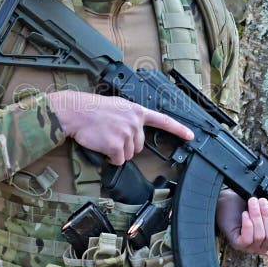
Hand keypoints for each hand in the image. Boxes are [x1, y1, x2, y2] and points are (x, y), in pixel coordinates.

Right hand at [46, 90, 193, 165]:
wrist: (76, 112)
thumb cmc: (92, 109)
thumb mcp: (117, 106)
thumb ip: (130, 116)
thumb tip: (135, 131)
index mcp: (137, 111)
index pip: (163, 120)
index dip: (178, 129)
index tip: (191, 136)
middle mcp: (135, 122)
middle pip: (139, 146)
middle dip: (126, 145)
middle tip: (111, 135)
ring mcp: (127, 134)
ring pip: (128, 155)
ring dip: (117, 152)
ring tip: (104, 138)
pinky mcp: (117, 145)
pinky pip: (118, 161)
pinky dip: (110, 158)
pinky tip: (101, 147)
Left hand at [216, 192, 267, 253]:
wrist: (225, 203)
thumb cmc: (243, 205)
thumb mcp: (262, 209)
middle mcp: (262, 246)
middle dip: (267, 215)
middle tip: (261, 201)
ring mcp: (249, 247)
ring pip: (260, 236)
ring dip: (257, 216)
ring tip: (252, 202)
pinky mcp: (238, 244)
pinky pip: (247, 238)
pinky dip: (247, 225)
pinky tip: (245, 214)